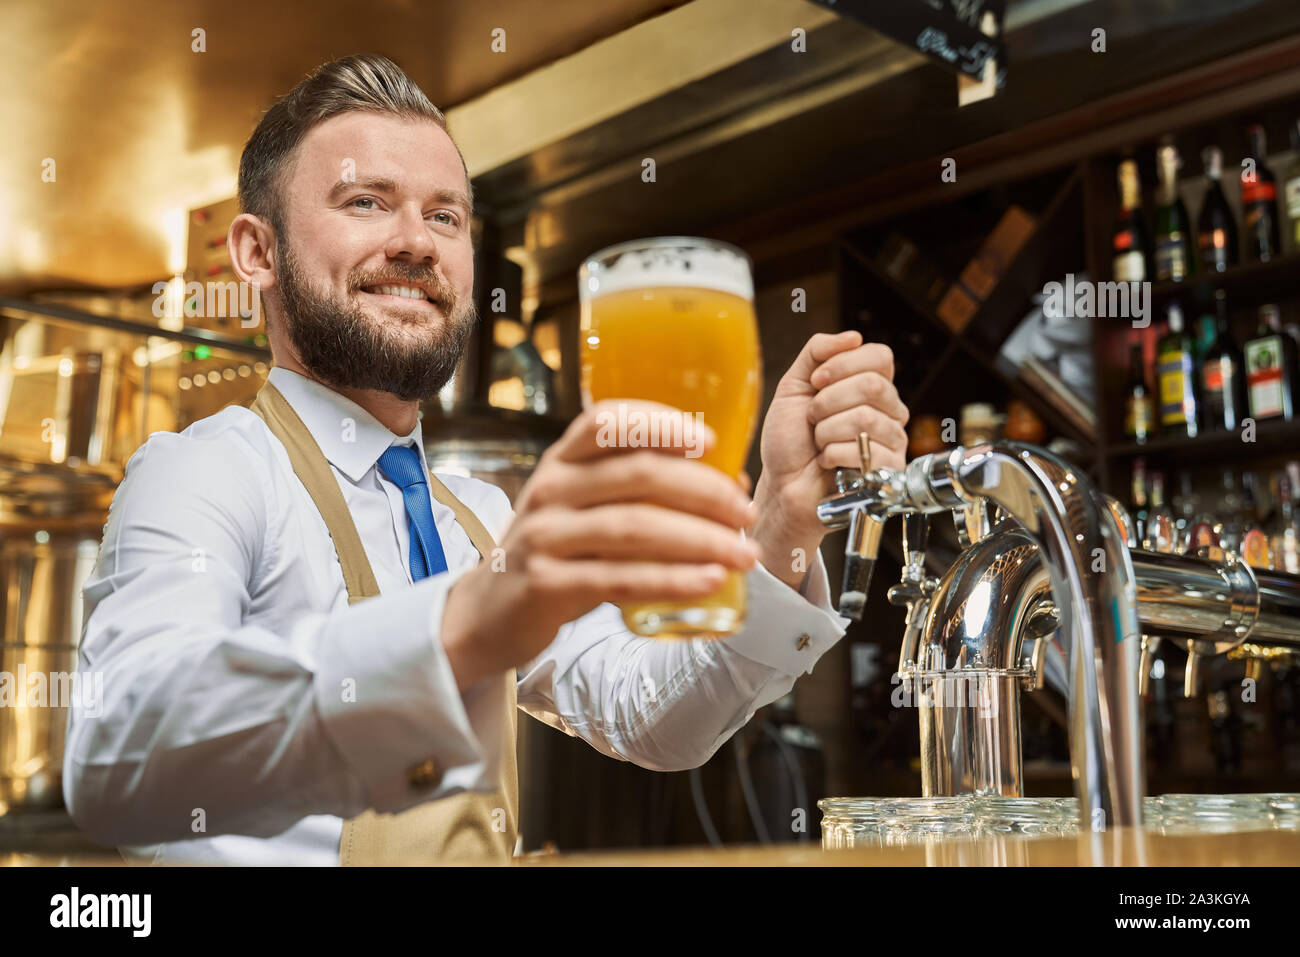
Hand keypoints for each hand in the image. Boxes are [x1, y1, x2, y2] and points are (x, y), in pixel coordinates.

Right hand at [440, 399, 757, 690]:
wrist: (488, 611)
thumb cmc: (557, 551)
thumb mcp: (584, 507)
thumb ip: (642, 492)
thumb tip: (730, 486)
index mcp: (563, 461)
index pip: (609, 422)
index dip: (662, 424)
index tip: (712, 440)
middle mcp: (550, 489)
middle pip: (637, 474)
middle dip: (703, 490)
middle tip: (746, 513)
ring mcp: (544, 536)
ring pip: (634, 527)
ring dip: (699, 539)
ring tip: (744, 554)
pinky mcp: (546, 584)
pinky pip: (620, 578)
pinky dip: (672, 579)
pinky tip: (709, 582)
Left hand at [750, 330, 908, 589]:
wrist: (782, 486)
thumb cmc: (789, 442)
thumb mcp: (793, 387)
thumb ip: (817, 353)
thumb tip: (854, 336)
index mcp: (870, 388)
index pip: (880, 356)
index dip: (844, 364)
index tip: (816, 382)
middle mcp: (887, 411)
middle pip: (873, 385)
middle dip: (828, 401)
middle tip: (812, 418)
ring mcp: (892, 440)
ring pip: (865, 418)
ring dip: (826, 431)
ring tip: (817, 443)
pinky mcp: (889, 470)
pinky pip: (864, 450)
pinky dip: (831, 455)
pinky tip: (825, 463)